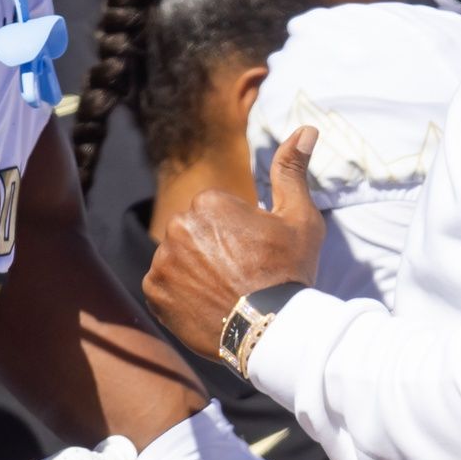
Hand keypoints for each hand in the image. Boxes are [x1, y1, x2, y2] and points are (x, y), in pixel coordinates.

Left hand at [144, 127, 324, 360]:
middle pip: (195, 233)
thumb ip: (292, 170)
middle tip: (242, 275)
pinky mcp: (153, 292)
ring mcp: (162, 261)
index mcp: (208, 202)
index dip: (239, 234)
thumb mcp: (299, 218)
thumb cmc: (289, 271)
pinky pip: (164, 286)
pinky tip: (206, 304)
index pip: (217, 212)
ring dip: (195, 270)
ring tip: (225, 292)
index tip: (255, 254)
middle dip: (213, 249)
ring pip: (179, 258)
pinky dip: (180, 294)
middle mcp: (177, 226)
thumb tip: (307, 128)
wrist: (272, 330)